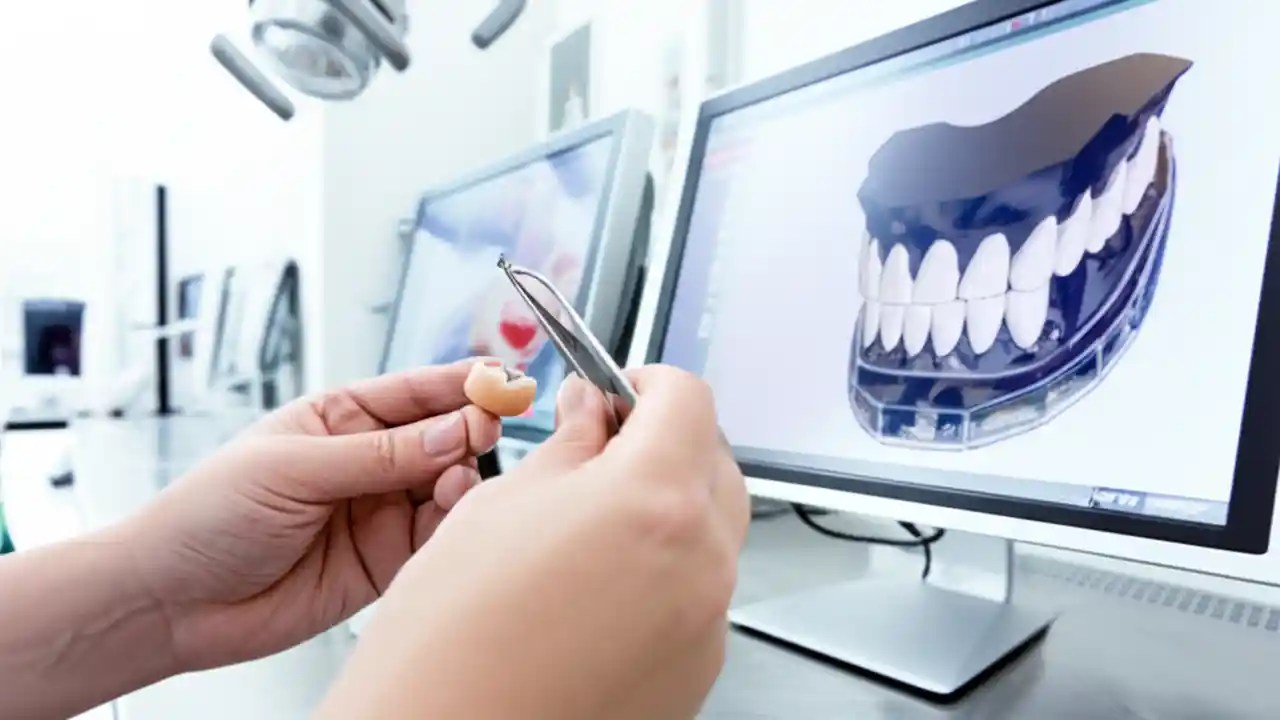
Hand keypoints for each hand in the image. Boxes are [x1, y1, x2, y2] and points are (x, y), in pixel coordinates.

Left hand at [122, 359, 500, 670]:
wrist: (172, 603)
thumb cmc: (207, 516)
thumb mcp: (291, 469)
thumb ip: (379, 454)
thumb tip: (454, 429)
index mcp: (339, 419)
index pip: (413, 392)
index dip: (459, 383)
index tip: (501, 378)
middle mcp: (367, 462)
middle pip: (441, 436)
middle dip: (469, 429)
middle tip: (485, 430)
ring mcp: (378, 511)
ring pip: (446, 486)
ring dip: (462, 478)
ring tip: (455, 480)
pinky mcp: (384, 562)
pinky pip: (434, 538)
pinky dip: (453, 526)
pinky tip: (451, 514)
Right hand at [318, 367, 749, 719]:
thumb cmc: (451, 645)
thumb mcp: (498, 507)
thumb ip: (565, 447)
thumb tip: (588, 415)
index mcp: (654, 501)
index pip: (688, 400)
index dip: (647, 384)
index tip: (619, 392)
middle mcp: (700, 563)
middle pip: (713, 462)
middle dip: (664, 443)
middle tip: (600, 448)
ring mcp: (706, 624)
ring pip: (710, 532)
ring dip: (666, 509)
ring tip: (589, 526)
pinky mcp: (698, 670)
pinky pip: (698, 594)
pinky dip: (664, 572)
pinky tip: (599, 586)